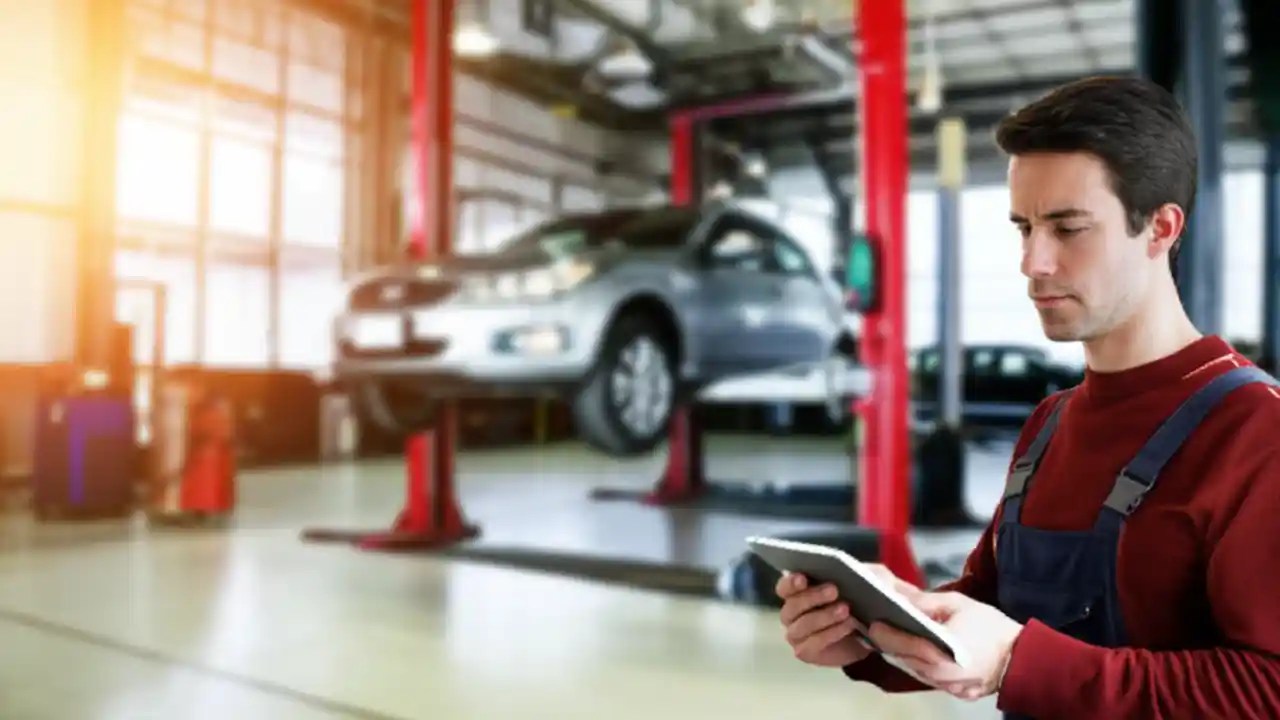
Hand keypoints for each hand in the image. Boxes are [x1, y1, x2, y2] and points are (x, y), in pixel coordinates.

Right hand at [776, 565, 919, 667]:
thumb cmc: (859, 601)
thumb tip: (859, 570)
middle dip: (812, 597)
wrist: (869, 634)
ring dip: (823, 617)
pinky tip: (847, 627)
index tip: (804, 578)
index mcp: (797, 592)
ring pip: (802, 626)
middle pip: (792, 606)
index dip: (791, 582)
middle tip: (834, 590)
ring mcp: (796, 634)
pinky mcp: (806, 651)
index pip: (785, 586)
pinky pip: (811, 644)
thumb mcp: (865, 581)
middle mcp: (791, 613)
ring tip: (845, 610)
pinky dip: (829, 634)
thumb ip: (859, 572)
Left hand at [866, 591, 1022, 700]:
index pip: (903, 644)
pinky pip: (929, 677)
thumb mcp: (958, 604)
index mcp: (941, 653)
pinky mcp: (954, 691)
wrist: (1022, 657)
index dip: (885, 633)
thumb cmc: (992, 629)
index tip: (873, 623)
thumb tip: (901, 597)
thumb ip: (926, 602)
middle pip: (904, 659)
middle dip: (888, 643)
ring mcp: (947, 686)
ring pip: (914, 670)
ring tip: (890, 636)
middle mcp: (940, 674)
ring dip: (902, 654)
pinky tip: (913, 650)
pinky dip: (919, 663)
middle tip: (876, 627)